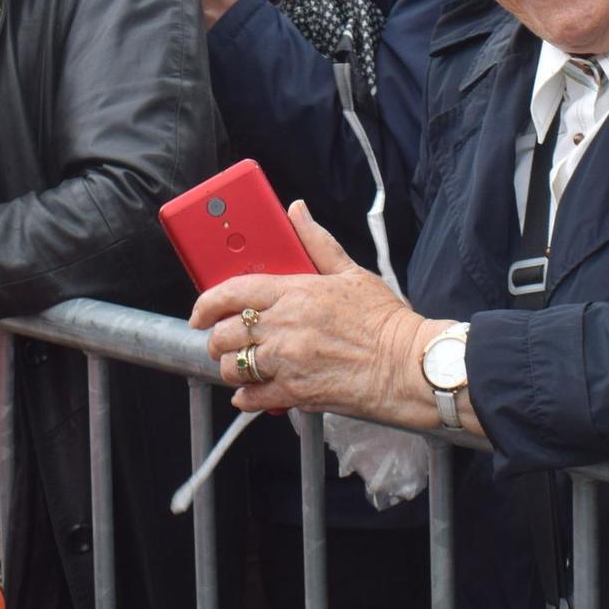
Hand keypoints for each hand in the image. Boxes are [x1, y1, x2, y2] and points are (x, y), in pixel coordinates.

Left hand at [189, 202, 433, 421]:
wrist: (407, 366)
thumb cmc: (384, 321)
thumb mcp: (351, 273)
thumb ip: (316, 242)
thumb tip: (296, 211)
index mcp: (295, 292)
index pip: (233, 292)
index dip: (207, 303)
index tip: (200, 312)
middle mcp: (285, 327)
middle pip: (226, 334)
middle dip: (218, 338)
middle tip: (226, 340)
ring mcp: (288, 362)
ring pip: (234, 367)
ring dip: (232, 367)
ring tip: (244, 364)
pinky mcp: (295, 393)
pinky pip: (252, 398)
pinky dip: (246, 397)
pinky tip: (253, 391)